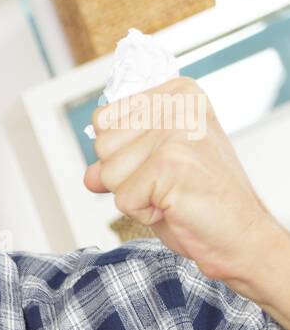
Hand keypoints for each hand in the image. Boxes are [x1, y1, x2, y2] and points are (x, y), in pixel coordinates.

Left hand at [83, 76, 281, 290]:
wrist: (239, 235)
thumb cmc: (200, 202)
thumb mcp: (152, 172)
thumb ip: (118, 163)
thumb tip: (89, 175)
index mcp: (175, 94)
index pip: (104, 120)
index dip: (122, 156)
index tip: (160, 166)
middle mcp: (177, 104)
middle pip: (103, 146)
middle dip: (126, 178)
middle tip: (167, 185)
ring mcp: (175, 131)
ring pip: (109, 173)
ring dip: (135, 197)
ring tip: (172, 195)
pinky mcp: (169, 163)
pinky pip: (122, 199)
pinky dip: (143, 214)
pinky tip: (175, 206)